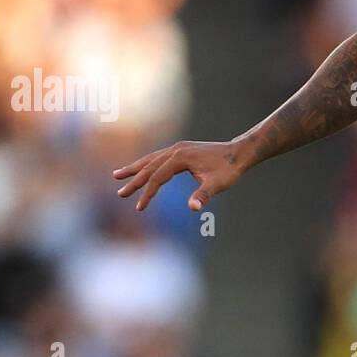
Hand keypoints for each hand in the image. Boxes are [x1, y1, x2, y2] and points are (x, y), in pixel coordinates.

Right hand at [113, 139, 251, 212]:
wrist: (239, 152)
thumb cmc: (229, 169)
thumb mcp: (217, 184)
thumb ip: (203, 195)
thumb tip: (193, 209)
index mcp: (180, 157)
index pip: (158, 177)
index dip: (148, 193)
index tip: (140, 208)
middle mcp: (175, 149)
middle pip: (149, 167)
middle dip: (134, 180)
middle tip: (120, 193)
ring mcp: (178, 148)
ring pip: (151, 159)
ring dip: (135, 168)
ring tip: (117, 175)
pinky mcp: (181, 149)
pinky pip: (158, 157)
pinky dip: (147, 164)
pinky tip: (141, 169)